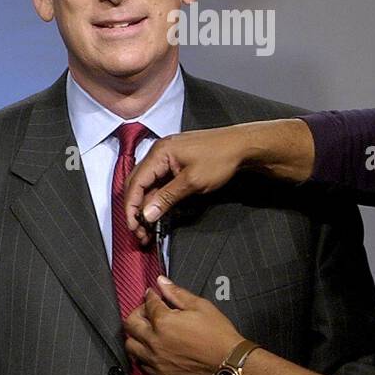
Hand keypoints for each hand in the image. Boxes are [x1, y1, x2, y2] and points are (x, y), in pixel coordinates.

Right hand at [122, 127, 247, 244]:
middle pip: (137, 184)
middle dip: (135, 209)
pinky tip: (159, 211)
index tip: (134, 225)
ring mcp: (166, 157)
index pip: (135, 183)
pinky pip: (159, 181)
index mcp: (159, 153)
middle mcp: (158, 152)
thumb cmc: (222, 157)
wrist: (243, 146)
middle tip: (139, 229)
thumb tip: (147, 214)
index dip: (131, 207)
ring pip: (148, 184)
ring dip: (146, 205)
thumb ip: (166, 198)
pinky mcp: (174, 162)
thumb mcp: (192, 182)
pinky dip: (157, 197)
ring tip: (148, 225)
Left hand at [122, 276, 243, 374]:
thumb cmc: (219, 336)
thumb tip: (162, 282)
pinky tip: (151, 349)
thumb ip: (177, 293)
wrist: (231, 365)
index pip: (148, 303)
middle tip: (147, 311)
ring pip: (130, 345)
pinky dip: (142, 354)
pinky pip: (141, 363)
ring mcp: (156, 360)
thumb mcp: (201, 307)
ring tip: (147, 331)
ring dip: (135, 335)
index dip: (150, 296)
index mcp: (163, 322)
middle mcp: (154, 342)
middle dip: (137, 313)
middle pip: (130, 324)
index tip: (152, 295)